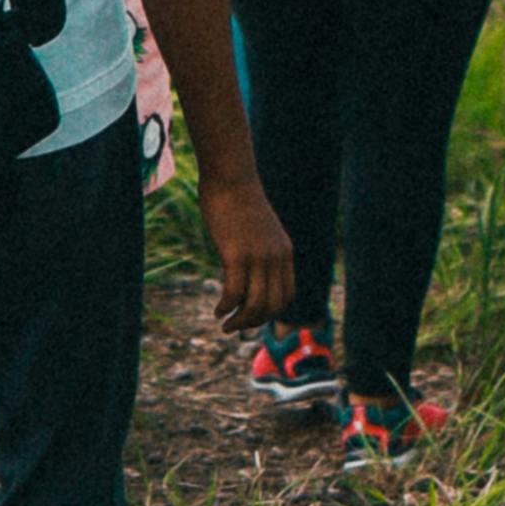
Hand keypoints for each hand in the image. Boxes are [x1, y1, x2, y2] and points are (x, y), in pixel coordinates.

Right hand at [201, 160, 293, 327]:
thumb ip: (261, 250)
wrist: (231, 177)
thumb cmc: (239, 200)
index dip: (272, 312)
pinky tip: (217, 310)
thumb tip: (250, 270)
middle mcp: (275, 258)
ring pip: (255, 304)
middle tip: (235, 327)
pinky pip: (234, 293)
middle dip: (254, 322)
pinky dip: (226, 307)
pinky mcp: (236, 254)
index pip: (287, 295)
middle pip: (273, 305)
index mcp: (284, 252)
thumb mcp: (260, 229)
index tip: (254, 316)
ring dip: (240, 322)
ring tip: (225, 325)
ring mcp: (257, 257)